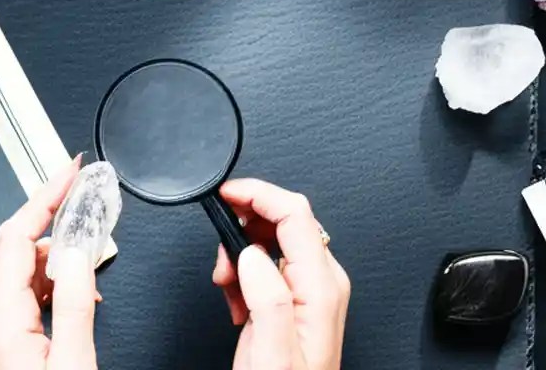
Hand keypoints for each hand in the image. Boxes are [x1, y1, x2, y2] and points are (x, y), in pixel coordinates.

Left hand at [0, 156, 98, 369]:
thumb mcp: (74, 359)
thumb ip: (77, 301)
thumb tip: (80, 250)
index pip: (15, 234)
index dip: (45, 196)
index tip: (70, 172)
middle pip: (13, 240)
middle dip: (50, 210)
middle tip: (82, 188)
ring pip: (20, 261)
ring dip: (54, 244)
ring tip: (90, 236)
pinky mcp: (3, 331)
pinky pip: (24, 284)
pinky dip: (52, 272)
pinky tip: (78, 279)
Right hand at [213, 179, 350, 369]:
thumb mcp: (270, 350)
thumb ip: (266, 296)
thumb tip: (253, 253)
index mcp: (321, 287)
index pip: (295, 212)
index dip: (258, 194)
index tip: (227, 194)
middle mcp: (323, 282)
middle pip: (285, 219)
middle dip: (244, 226)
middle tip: (222, 257)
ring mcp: (312, 289)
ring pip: (274, 238)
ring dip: (241, 250)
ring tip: (227, 283)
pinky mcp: (297, 297)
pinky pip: (269, 261)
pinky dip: (245, 269)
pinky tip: (237, 296)